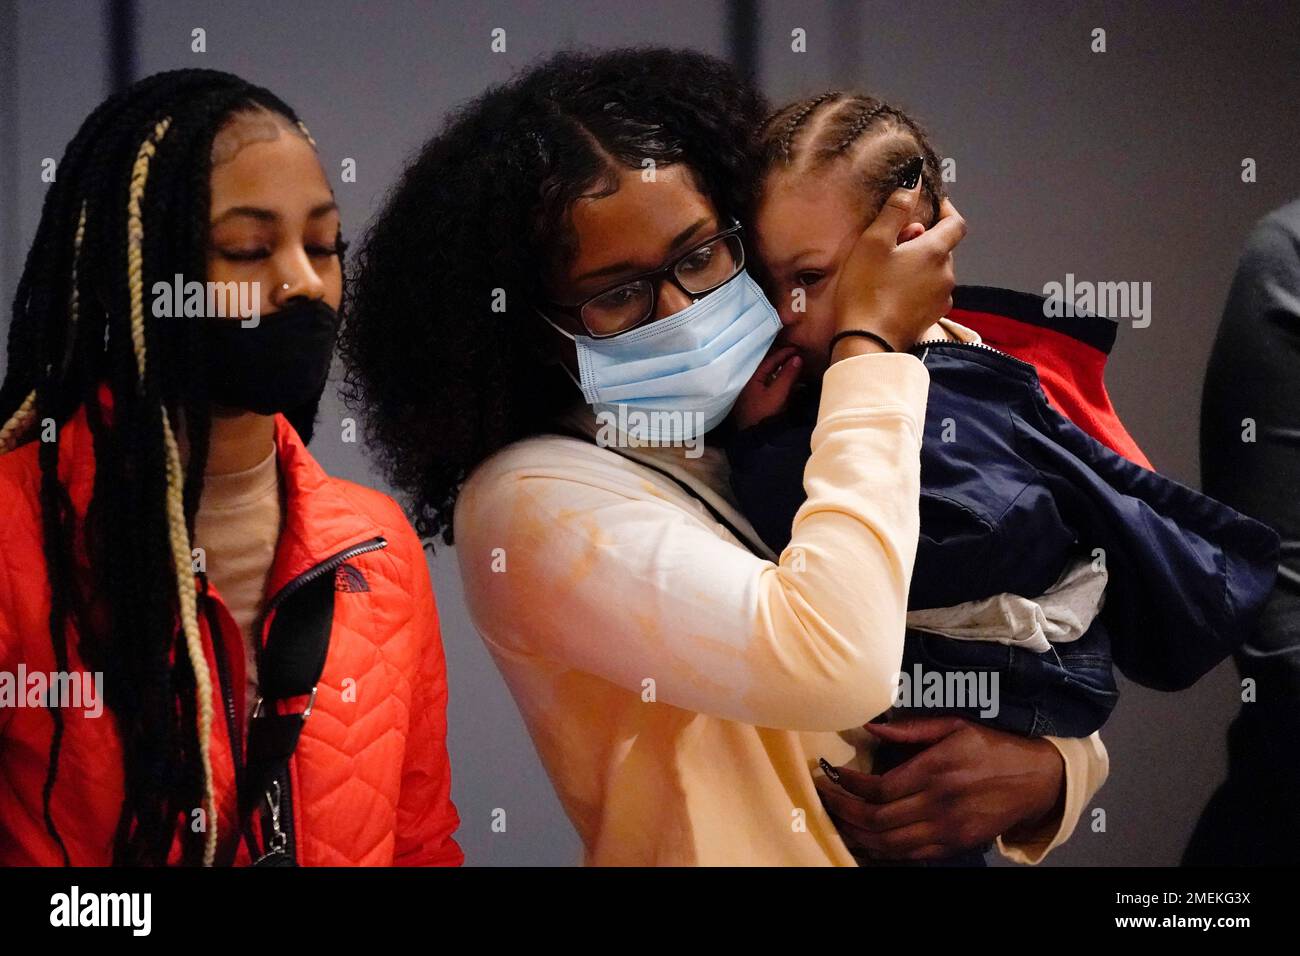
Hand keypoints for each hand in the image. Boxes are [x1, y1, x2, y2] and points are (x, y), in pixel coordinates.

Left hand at [732, 345, 800, 429]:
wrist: (754, 437)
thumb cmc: (763, 414)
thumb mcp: (777, 394)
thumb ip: (787, 375)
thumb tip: (797, 358)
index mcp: (752, 377)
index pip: (770, 360)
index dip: (784, 353)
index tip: (797, 349)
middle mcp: (750, 381)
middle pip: (767, 365)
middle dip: (782, 358)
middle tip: (796, 354)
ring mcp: (752, 391)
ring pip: (768, 374)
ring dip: (781, 368)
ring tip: (794, 364)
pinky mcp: (756, 400)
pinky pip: (768, 383)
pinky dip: (778, 379)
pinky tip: (787, 380)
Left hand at [815, 716, 1064, 861]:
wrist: (1036, 779)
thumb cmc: (991, 746)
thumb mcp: (955, 725)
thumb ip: (911, 729)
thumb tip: (870, 727)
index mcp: (937, 770)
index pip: (879, 788)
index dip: (849, 785)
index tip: (831, 773)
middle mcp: (940, 804)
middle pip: (878, 820)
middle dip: (843, 810)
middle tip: (824, 797)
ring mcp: (948, 830)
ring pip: (889, 844)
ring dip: (856, 834)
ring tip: (835, 819)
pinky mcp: (955, 845)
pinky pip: (910, 856)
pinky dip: (881, 851)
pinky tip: (863, 839)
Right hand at [831, 189, 966, 354]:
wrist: (867, 342)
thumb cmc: (866, 291)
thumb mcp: (874, 241)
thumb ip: (896, 208)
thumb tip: (913, 181)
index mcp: (935, 251)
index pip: (956, 222)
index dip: (945, 210)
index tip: (928, 206)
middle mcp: (946, 274)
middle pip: (943, 246)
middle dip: (923, 239)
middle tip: (894, 242)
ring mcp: (941, 298)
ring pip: (935, 270)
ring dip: (919, 263)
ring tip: (889, 269)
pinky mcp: (931, 317)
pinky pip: (929, 291)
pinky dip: (917, 284)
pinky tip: (893, 290)